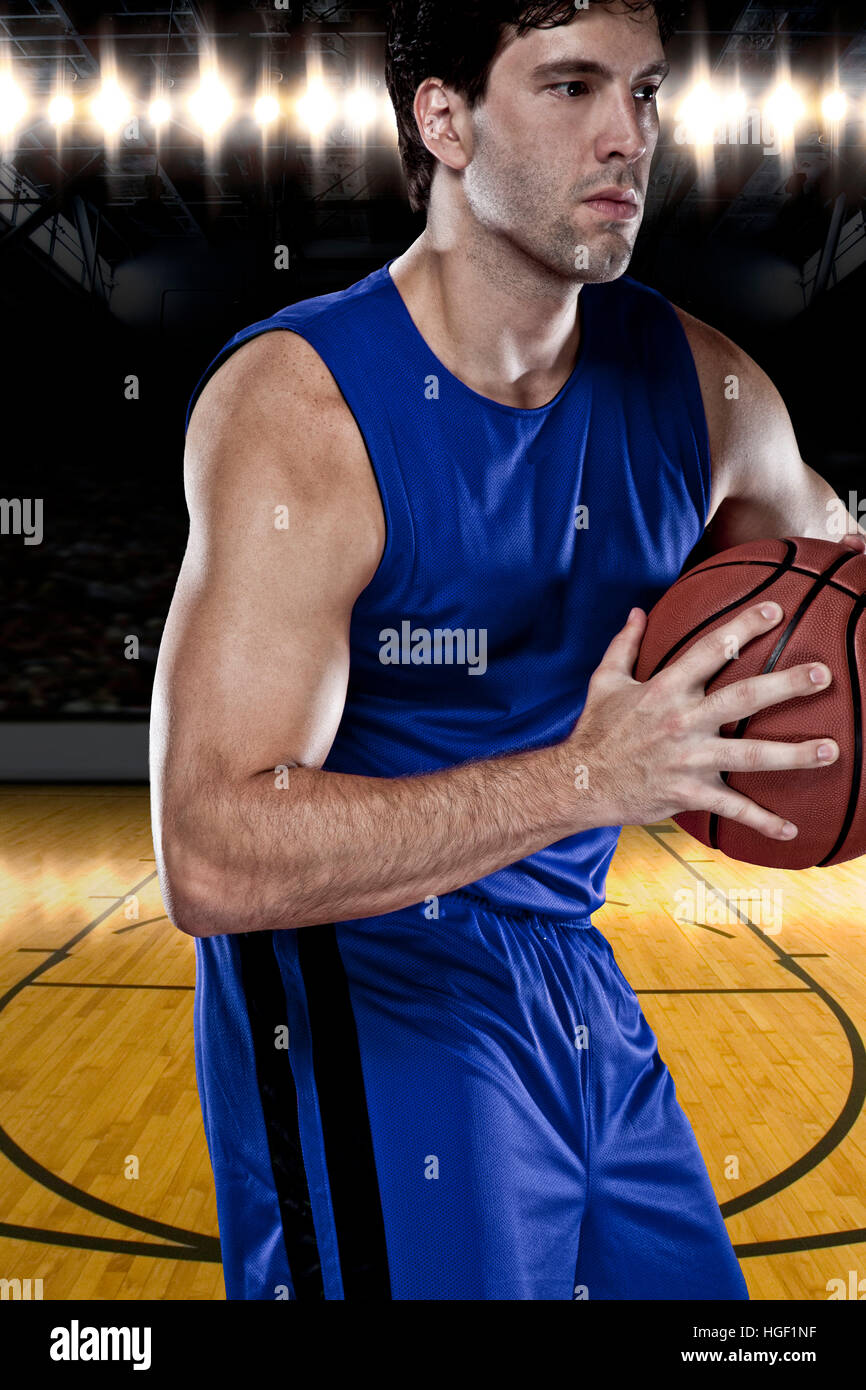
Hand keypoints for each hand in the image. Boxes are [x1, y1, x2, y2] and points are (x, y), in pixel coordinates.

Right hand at [564, 602, 836, 840]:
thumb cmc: (594, 730)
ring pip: (749, 756)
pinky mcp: (688, 794)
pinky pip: (732, 808)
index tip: (775, 611)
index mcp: (665, 688)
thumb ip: (624, 644)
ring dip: (793, 754)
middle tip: (822, 674)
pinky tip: (791, 830)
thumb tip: (637, 612)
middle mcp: (682, 721)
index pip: (711, 650)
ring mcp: (688, 759)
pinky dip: (762, 821)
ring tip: (831, 748)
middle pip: (743, 699)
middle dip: (785, 685)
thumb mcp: (605, 681)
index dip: (743, 627)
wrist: (578, 783)